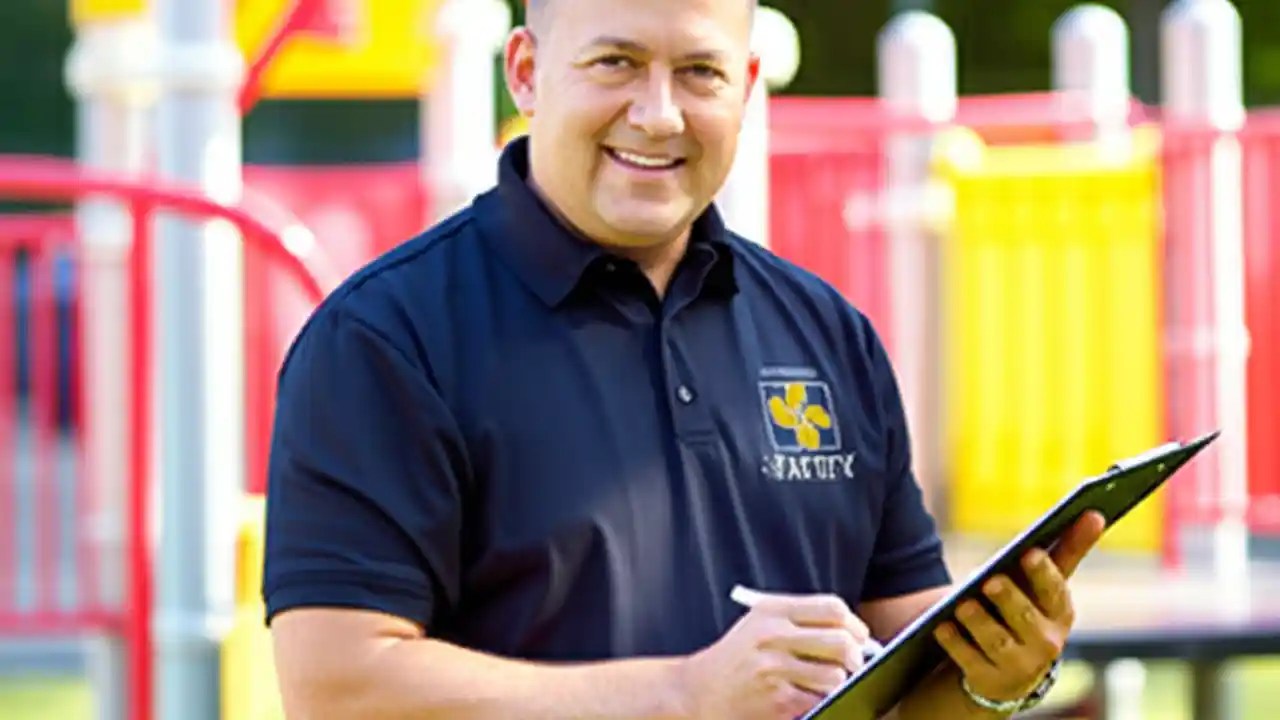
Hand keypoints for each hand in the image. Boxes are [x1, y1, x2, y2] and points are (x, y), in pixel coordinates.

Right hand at [680, 592, 875, 719]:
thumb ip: (800, 621)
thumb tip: (853, 634)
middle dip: (856, 655)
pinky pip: (818, 700)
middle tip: (855, 663)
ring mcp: (774, 668)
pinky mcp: (776, 699)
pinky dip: (822, 701)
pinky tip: (811, 697)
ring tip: (832, 682)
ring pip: (834, 674)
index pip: (831, 607)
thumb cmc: (736, 657)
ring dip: (840, 682)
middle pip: (840, 640)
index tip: (860, 636)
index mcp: (772, 611)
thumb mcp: (759, 623)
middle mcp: (773, 635)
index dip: (854, 623)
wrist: (697, 691)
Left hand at [932, 511, 1105, 703]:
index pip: (1055, 591)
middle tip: (991, 580)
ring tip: (962, 604)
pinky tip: (941, 627)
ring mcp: (1019, 666)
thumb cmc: (1028, 608)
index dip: (1043, 573)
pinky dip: (955, 643)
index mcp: (1059, 612)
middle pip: (1025, 618)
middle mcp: (1045, 643)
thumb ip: (1067, 549)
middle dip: (1009, 599)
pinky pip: (970, 661)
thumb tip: (1095, 511)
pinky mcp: (990, 681)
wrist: (1008, 669)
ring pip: (997, 642)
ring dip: (979, 621)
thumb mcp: (1042, 585)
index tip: (1029, 552)